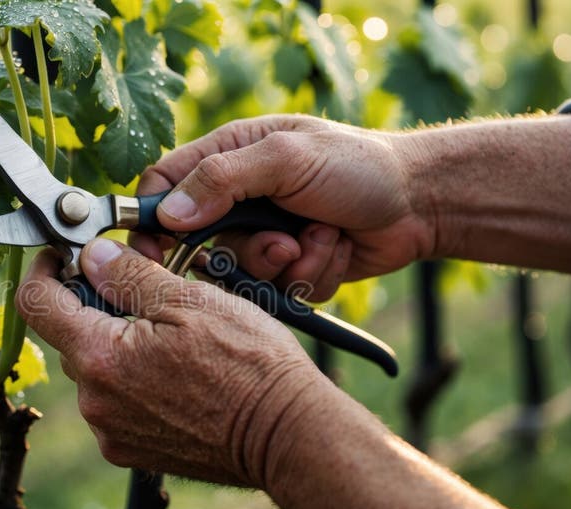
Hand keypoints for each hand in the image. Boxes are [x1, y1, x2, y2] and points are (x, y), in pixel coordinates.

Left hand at [16, 239, 324, 487]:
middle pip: (69, 335)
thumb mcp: (191, 300)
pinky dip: (132, 378)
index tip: (61, 254)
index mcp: (101, 357)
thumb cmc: (249, 365)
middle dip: (94, 304)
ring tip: (171, 334)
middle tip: (142, 286)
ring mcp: (111, 431)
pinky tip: (175, 370)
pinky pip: (114, 402)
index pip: (36, 303)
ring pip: (95, 368)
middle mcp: (94, 402)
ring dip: (116, 343)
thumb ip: (130, 274)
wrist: (286, 436)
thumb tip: (91, 256)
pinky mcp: (131, 451)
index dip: (45, 268)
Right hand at [132, 115, 436, 300]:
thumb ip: (223, 179)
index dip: (150, 221)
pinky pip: (278, 289)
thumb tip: (167, 213)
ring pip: (242, 274)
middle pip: (200, 244)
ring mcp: (264, 235)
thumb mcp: (286, 158)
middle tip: (280, 245)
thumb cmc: (357, 166)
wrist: (420, 202)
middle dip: (245, 253)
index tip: (153, 253)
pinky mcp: (289, 267)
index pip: (164, 187)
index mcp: (229, 157)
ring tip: (322, 238)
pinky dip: (311, 273)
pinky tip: (336, 247)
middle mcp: (239, 198)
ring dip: (286, 264)